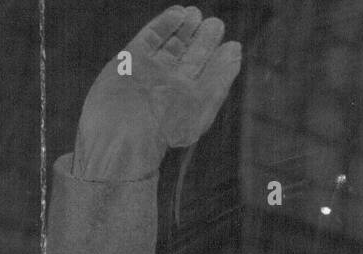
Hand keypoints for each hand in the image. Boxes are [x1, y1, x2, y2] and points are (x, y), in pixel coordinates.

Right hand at [74, 6, 241, 179]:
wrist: (127, 130)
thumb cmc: (168, 126)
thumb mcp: (203, 106)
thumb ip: (219, 79)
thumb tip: (236, 51)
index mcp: (187, 100)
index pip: (206, 74)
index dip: (218, 58)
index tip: (232, 44)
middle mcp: (169, 85)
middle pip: (188, 57)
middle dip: (203, 40)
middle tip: (216, 24)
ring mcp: (149, 71)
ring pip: (170, 45)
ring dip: (185, 28)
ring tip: (197, 14)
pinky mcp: (131, 58)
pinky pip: (150, 37)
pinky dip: (164, 23)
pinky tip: (179, 12)